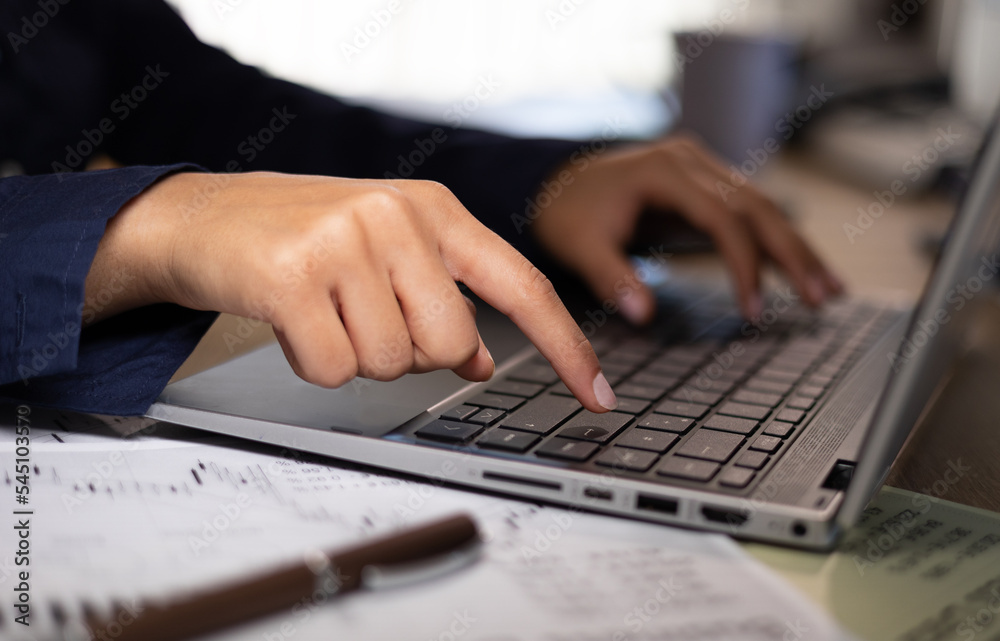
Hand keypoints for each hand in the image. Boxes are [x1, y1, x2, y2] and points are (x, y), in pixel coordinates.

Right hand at [86, 172, 617, 411]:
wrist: (202, 216)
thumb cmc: (303, 236)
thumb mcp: (388, 255)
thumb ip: (445, 300)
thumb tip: (484, 361)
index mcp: (433, 210)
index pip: (521, 287)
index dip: (565, 348)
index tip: (598, 396)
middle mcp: (398, 216)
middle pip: (450, 343)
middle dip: (410, 353)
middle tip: (363, 317)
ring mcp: (346, 240)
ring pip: (391, 363)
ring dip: (355, 355)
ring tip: (322, 310)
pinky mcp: (293, 274)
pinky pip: (333, 369)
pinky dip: (312, 362)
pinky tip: (291, 319)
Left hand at [532, 135, 843, 322]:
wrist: (557, 183)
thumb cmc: (568, 214)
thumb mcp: (578, 246)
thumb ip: (611, 277)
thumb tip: (643, 314)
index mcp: (664, 171)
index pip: (722, 217)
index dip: (744, 264)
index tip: (754, 310)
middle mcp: (692, 162)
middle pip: (757, 207)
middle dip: (793, 254)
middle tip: (822, 298)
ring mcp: (703, 169)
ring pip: (763, 207)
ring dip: (797, 248)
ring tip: (830, 288)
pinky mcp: (707, 185)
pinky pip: (750, 211)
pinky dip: (777, 241)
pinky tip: (802, 267)